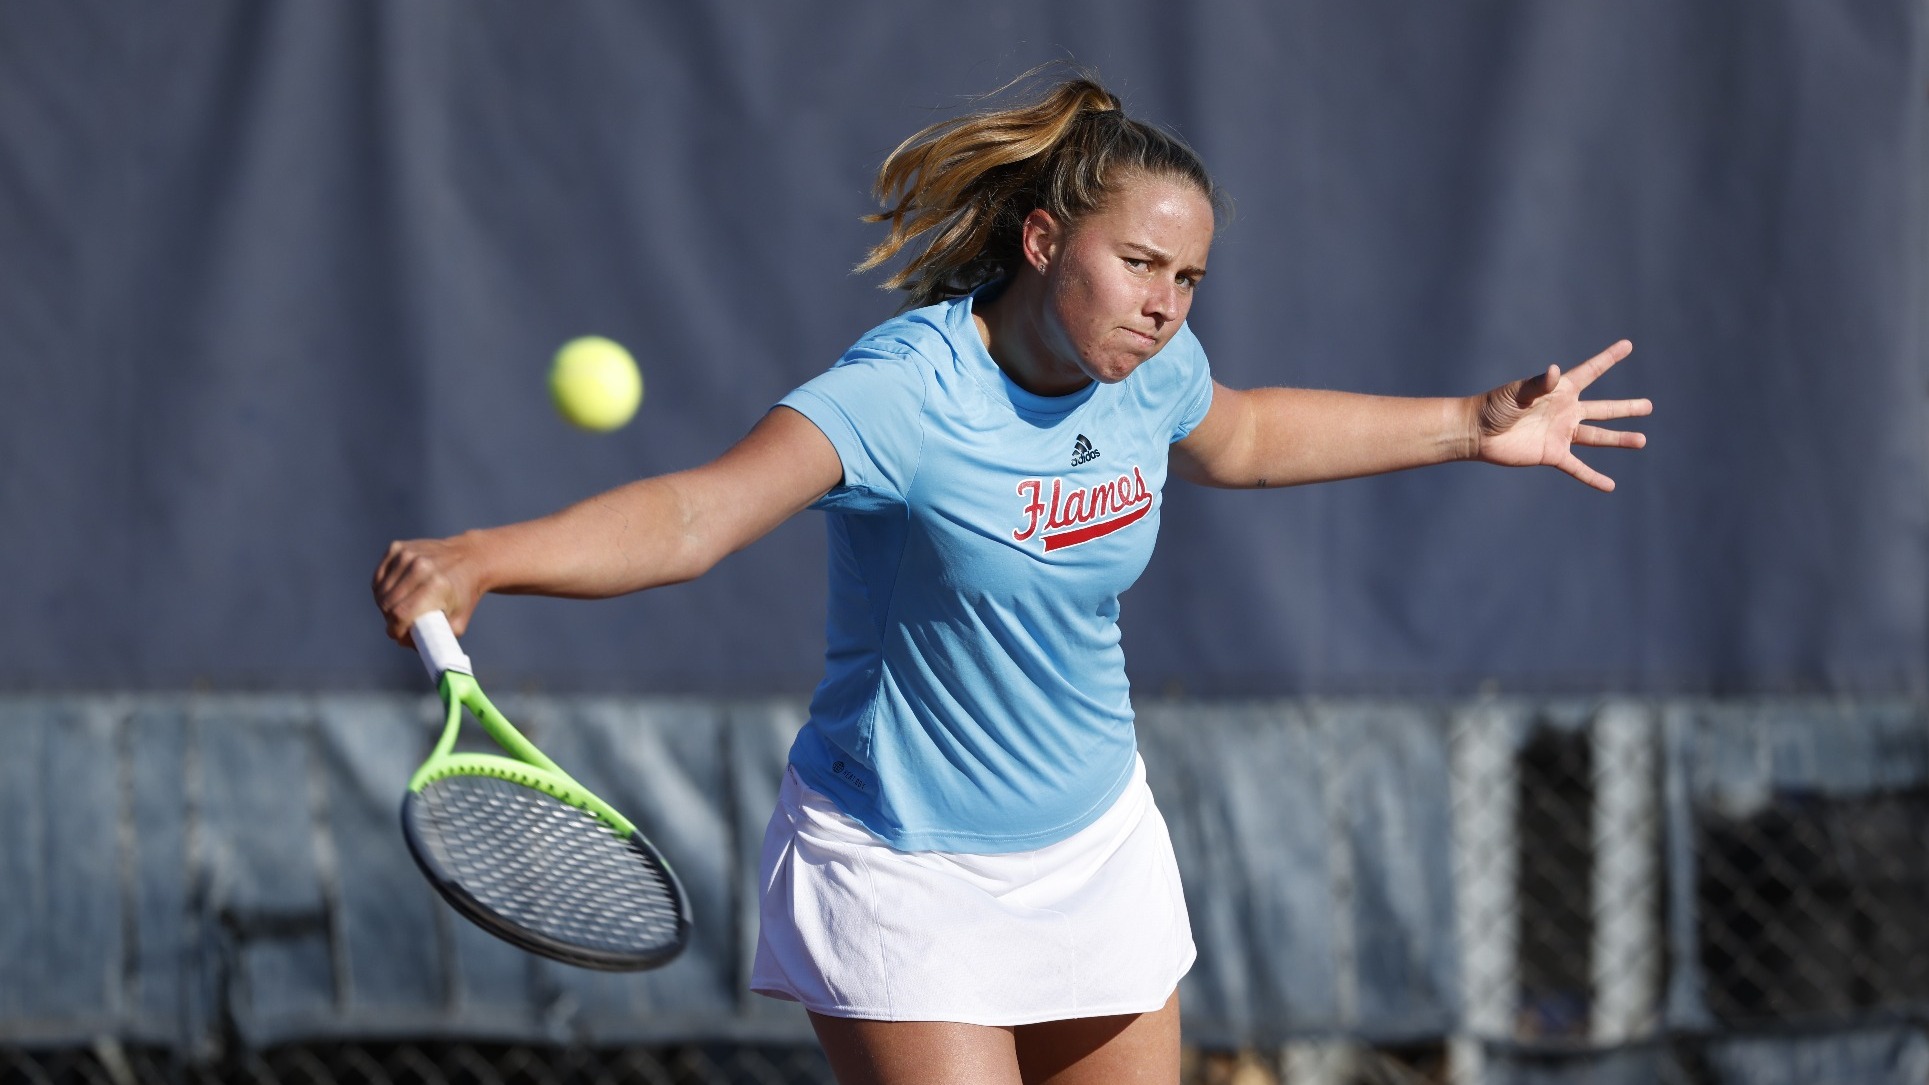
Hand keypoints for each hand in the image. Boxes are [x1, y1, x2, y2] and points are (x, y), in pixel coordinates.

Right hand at [372, 535, 482, 645]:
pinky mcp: (398, 548)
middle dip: (391, 620)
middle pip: (387, 604)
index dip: (396, 630)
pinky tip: (397, 592)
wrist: (471, 558)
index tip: (400, 635)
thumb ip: (437, 641)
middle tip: (402, 624)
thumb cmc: (464, 594)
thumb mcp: (458, 623)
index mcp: (436, 586)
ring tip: (402, 608)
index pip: (400, 615)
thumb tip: (410, 648)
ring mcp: (407, 554)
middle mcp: (420, 567)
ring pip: (380, 591)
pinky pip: (379, 577)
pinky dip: (382, 588)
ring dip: (386, 605)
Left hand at [1474, 340, 1650, 490]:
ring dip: (1619, 440)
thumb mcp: (1517, 392)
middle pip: (1603, 409)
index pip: (1590, 372)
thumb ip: (1538, 384)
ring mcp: (1561, 434)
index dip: (1608, 358)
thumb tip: (1554, 370)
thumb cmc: (1494, 406)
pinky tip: (1610, 486)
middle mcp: (1565, 412)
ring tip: (1642, 440)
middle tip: (1649, 406)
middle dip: (1626, 408)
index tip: (1627, 345)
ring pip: (1597, 437)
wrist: (1477, 433)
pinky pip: (1577, 467)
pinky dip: (1593, 477)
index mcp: (1560, 391)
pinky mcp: (1552, 454)